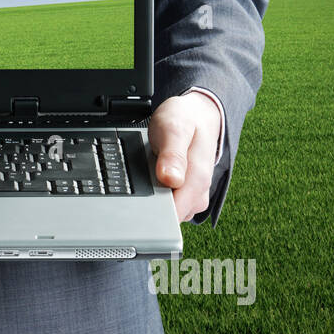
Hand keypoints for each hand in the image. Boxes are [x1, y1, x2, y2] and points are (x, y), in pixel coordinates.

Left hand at [148, 92, 221, 221]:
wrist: (198, 115)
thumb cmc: (186, 120)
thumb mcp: (175, 128)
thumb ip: (172, 154)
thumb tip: (170, 179)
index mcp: (197, 180)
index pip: (173, 215)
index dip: (151, 213)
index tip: (135, 201)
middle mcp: (198, 194)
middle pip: (167, 217)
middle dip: (149, 206)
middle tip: (139, 180)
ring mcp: (192, 196)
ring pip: (166, 213)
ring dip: (152, 199)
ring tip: (146, 175)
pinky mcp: (185, 195)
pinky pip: (167, 204)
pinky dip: (156, 194)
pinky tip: (151, 179)